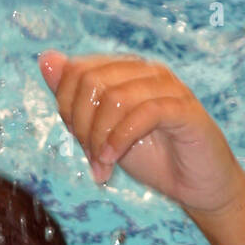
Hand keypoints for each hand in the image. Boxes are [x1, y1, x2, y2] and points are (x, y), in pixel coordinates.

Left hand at [38, 51, 244, 215]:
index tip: (77, 140)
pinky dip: (118, 140)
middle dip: (81, 124)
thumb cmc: (152, 157)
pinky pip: (143, 113)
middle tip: (90, 157)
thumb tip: (47, 58)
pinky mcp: (185, 109)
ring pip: (114, 97)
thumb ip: (75, 99)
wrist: (197, 186)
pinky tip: (112, 161)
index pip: (77, 71)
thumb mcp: (102, 130)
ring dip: (98, 138)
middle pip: (91, 81)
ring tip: (102, 164)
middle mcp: (147, 71)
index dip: (66, 108)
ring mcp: (169, 87)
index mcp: (126, 70)